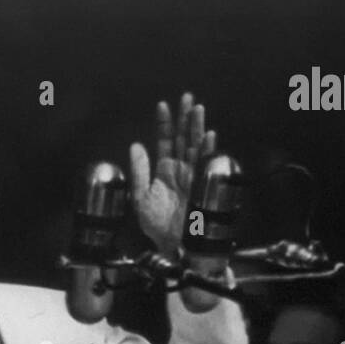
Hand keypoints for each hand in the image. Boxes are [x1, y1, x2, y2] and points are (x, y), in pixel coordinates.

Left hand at [129, 93, 216, 257]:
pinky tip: (208, 136)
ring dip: (197, 127)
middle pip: (183, 138)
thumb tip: (136, 146)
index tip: (162, 106)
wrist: (172, 246)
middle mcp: (180, 169)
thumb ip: (140, 172)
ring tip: (197, 108)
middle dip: (184, 118)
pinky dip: (208, 150)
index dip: (164, 124)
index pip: (165, 141)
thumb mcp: (140, 198)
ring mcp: (192, 176)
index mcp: (164, 170)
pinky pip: (206, 164)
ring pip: (195, 146)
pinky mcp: (202, 185)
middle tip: (186, 97)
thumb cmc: (157, 227)